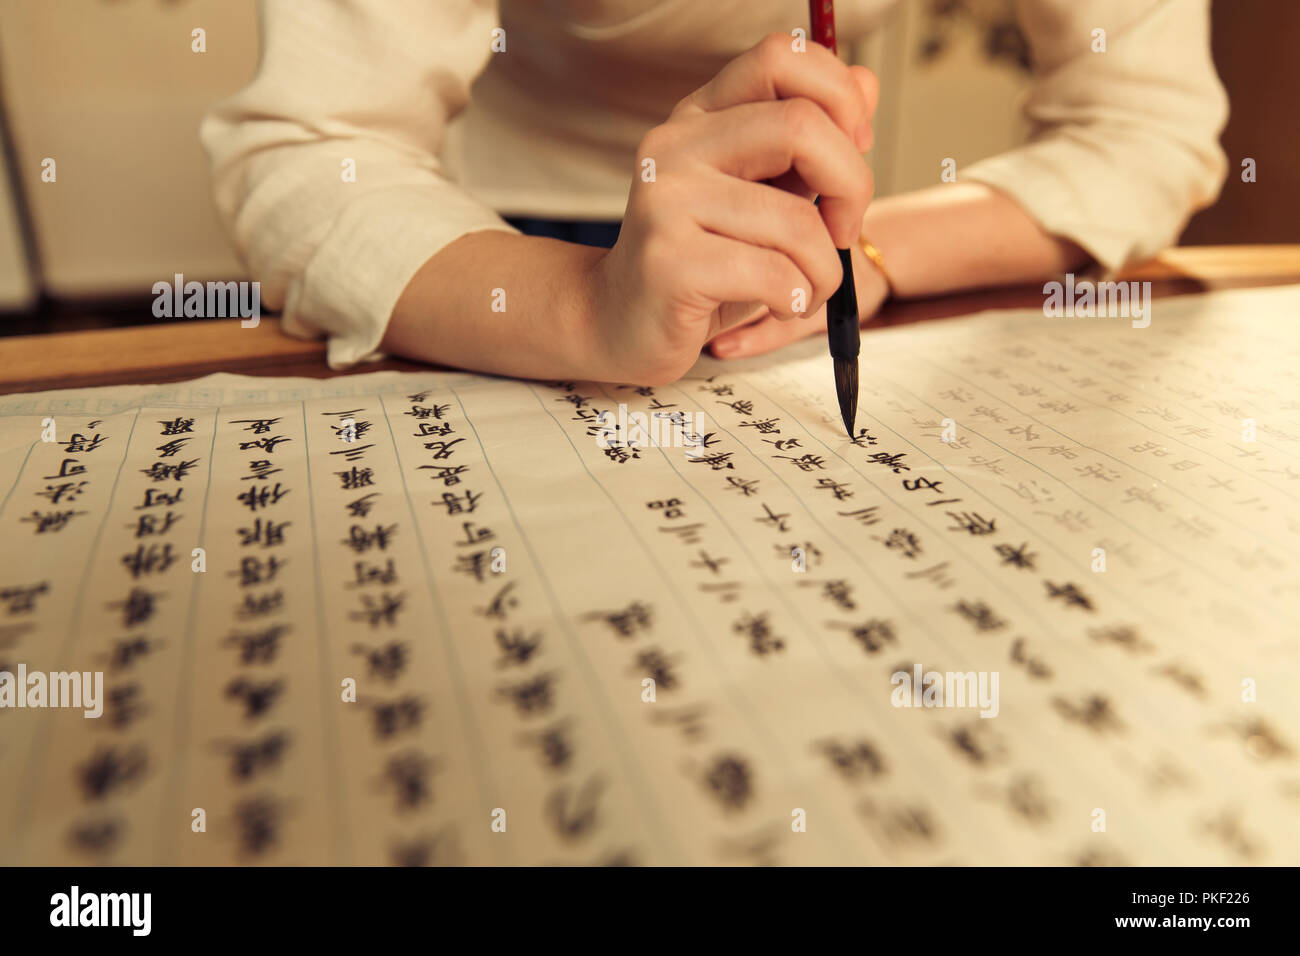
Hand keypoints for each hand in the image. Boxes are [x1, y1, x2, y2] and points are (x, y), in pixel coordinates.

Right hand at [588, 32, 876, 384]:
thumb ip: (810, 142)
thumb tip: (865, 80)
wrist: (620, 325)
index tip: (853, 151)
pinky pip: (776, 275)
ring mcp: (666, 202)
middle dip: (852, 184)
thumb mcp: (764, 194)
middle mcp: (675, 146)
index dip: (840, 98)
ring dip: (825, 269)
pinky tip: (782, 306)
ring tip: (807, 289)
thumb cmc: (704, 263)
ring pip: (797, 221)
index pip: (781, 57)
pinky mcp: (669, 263)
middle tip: (844, 231)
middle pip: (801, 125)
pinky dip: (799, 298)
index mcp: (699, 116)